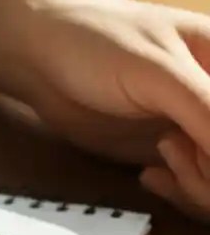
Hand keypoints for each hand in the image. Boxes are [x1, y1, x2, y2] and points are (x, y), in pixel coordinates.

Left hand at [9, 0, 209, 215]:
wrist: (40, 53)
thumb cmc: (100, 41)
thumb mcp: (161, 71)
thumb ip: (209, 110)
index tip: (200, 149)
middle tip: (173, 148)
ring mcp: (201, 131)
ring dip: (201, 186)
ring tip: (162, 153)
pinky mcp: (172, 155)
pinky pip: (196, 192)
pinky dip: (182, 193)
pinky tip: (150, 175)